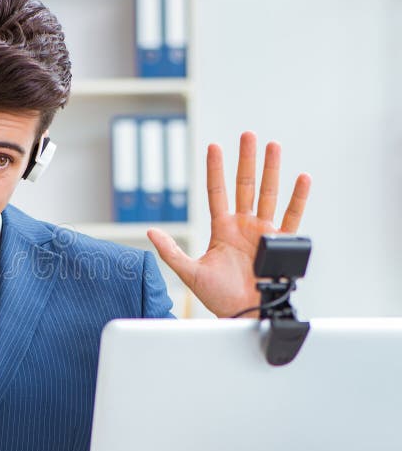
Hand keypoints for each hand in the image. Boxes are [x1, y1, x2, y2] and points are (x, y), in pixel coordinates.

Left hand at [147, 131, 311, 317]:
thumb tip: (150, 232)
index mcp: (222, 228)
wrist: (241, 315)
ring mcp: (262, 232)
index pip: (217, 191)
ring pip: (268, 193)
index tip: (214, 146)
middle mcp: (243, 225)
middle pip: (245, 185)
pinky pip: (291, 217)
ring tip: (273, 146)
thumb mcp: (188, 272)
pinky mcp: (279, 244)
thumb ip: (171, 251)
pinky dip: (297, 198)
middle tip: (248, 135)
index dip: (215, 169)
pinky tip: (301, 179)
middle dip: (246, 160)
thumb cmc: (217, 296)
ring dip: (271, 170)